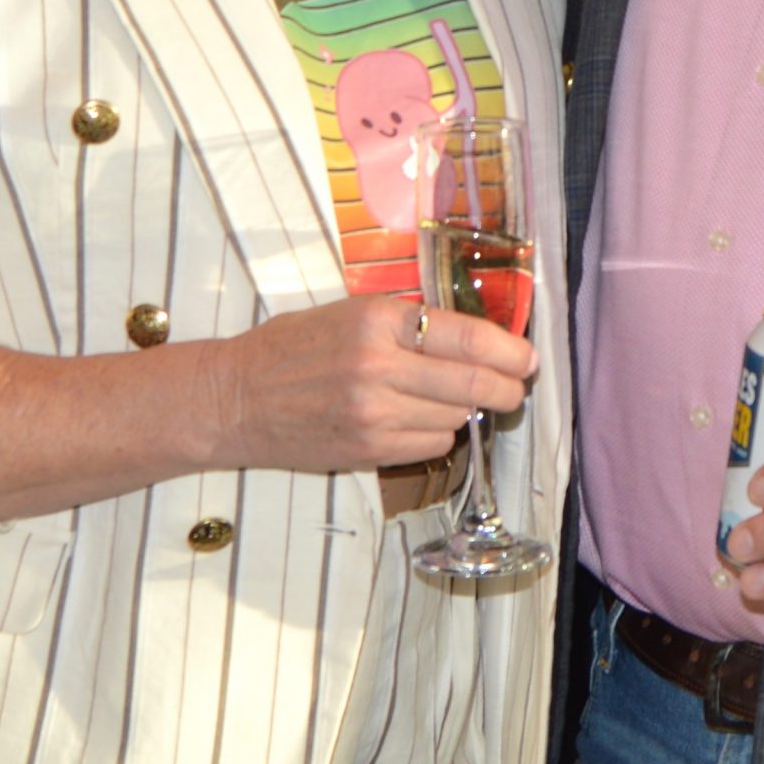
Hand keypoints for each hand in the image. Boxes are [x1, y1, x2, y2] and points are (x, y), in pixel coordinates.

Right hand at [203, 295, 535, 474]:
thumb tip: (478, 336)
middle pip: (474, 384)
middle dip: (508, 387)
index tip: (527, 356)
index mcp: (378, 321)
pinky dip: (438, 434)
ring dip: (466, 409)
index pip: (468, 337)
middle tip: (518, 386)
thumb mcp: (350, 313)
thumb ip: (410, 322)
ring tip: (453, 397)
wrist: (235, 398)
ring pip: (456, 418)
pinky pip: (431, 446)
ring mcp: (374, 414)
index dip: (510, 350)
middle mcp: (379, 367)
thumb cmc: (293, 347)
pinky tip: (421, 419)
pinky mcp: (367, 450)